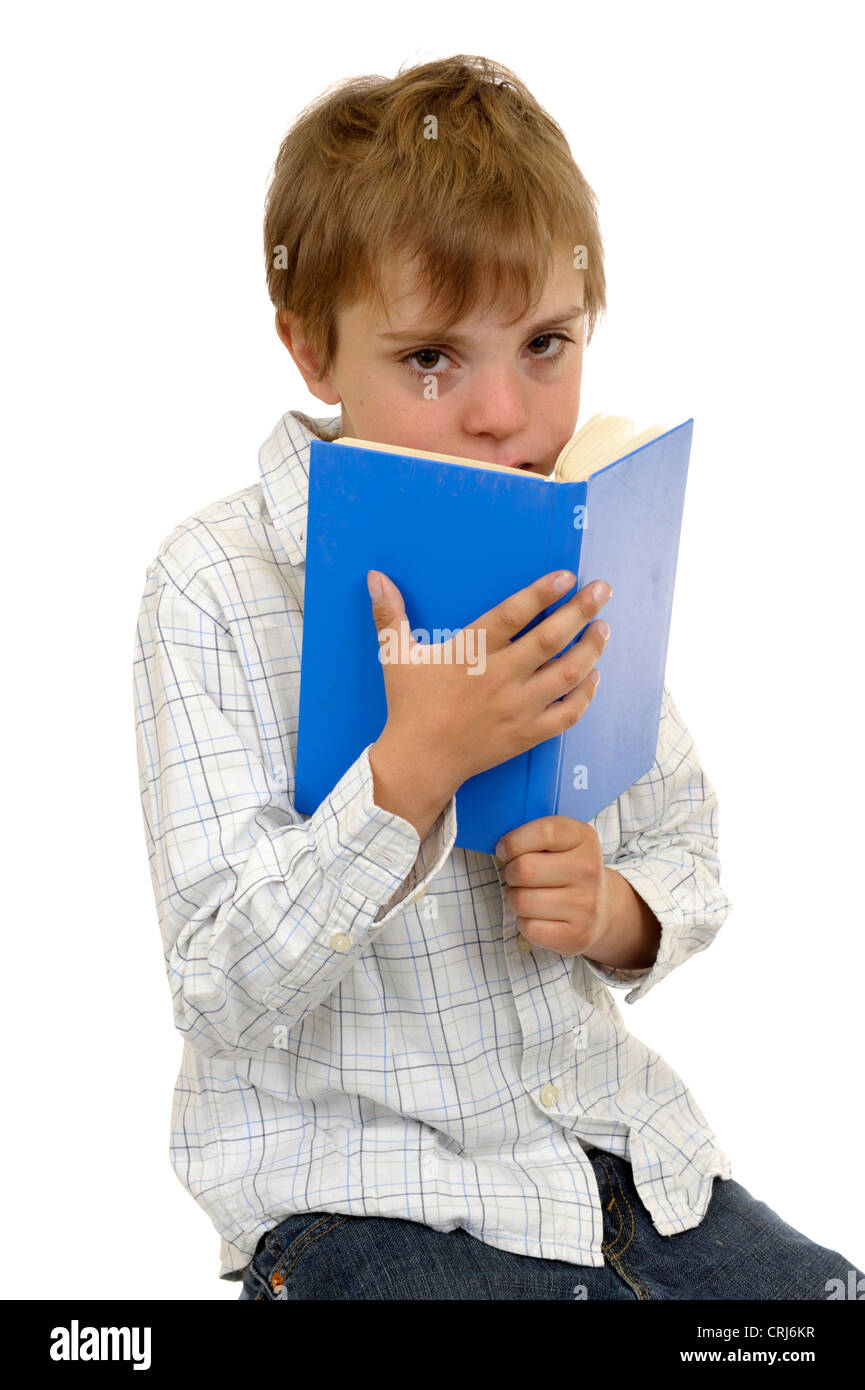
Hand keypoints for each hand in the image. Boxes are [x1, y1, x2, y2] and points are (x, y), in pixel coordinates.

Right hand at [367, 568, 611, 795]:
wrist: (419, 763)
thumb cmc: (410, 707)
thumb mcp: (396, 658)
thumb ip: (390, 615)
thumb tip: (375, 577)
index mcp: (471, 654)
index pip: (513, 614)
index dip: (542, 593)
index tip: (566, 576)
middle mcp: (500, 678)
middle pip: (550, 638)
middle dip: (581, 610)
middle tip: (602, 590)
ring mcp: (518, 708)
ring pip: (567, 673)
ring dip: (591, 648)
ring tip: (603, 628)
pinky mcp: (528, 734)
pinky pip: (568, 713)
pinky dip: (586, 693)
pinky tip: (593, 675)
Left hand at [495, 815, 610, 957]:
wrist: (602, 908)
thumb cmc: (566, 870)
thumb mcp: (559, 841)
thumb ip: (532, 836)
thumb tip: (502, 849)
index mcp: (583, 838)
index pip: (544, 832)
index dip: (513, 841)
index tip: (505, 850)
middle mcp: (589, 870)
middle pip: (524, 869)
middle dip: (510, 873)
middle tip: (517, 876)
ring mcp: (586, 905)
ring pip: (521, 901)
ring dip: (515, 899)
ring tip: (528, 895)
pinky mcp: (577, 935)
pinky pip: (528, 928)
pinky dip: (524, 922)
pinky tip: (538, 916)